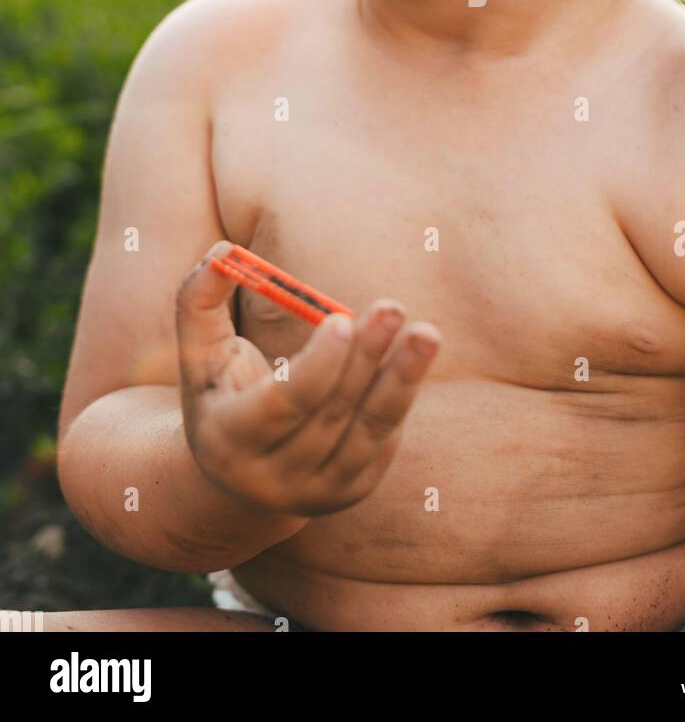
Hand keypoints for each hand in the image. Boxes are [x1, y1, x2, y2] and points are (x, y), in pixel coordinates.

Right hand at [176, 242, 441, 517]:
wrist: (237, 473)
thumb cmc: (220, 389)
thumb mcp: (199, 351)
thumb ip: (199, 298)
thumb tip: (224, 252)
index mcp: (229, 439)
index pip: (282, 404)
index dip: (316, 365)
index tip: (342, 319)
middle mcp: (272, 477)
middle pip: (330, 414)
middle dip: (366, 359)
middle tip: (392, 308)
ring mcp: (316, 492)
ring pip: (368, 430)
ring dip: (401, 379)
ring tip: (426, 333)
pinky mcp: (352, 492)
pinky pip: (383, 439)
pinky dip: (399, 396)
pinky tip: (411, 359)